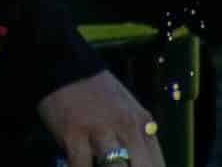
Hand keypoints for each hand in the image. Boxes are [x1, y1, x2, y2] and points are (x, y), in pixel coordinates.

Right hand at [37, 70, 161, 166]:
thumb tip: (138, 163)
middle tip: (119, 166)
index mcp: (143, 125)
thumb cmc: (96, 93)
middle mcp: (126, 127)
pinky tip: (78, 165)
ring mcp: (100, 130)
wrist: (63, 66)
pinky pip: (81, 166)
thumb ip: (139, 139)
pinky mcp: (73, 134)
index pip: (158, 165)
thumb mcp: (128, 111)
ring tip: (99, 164)